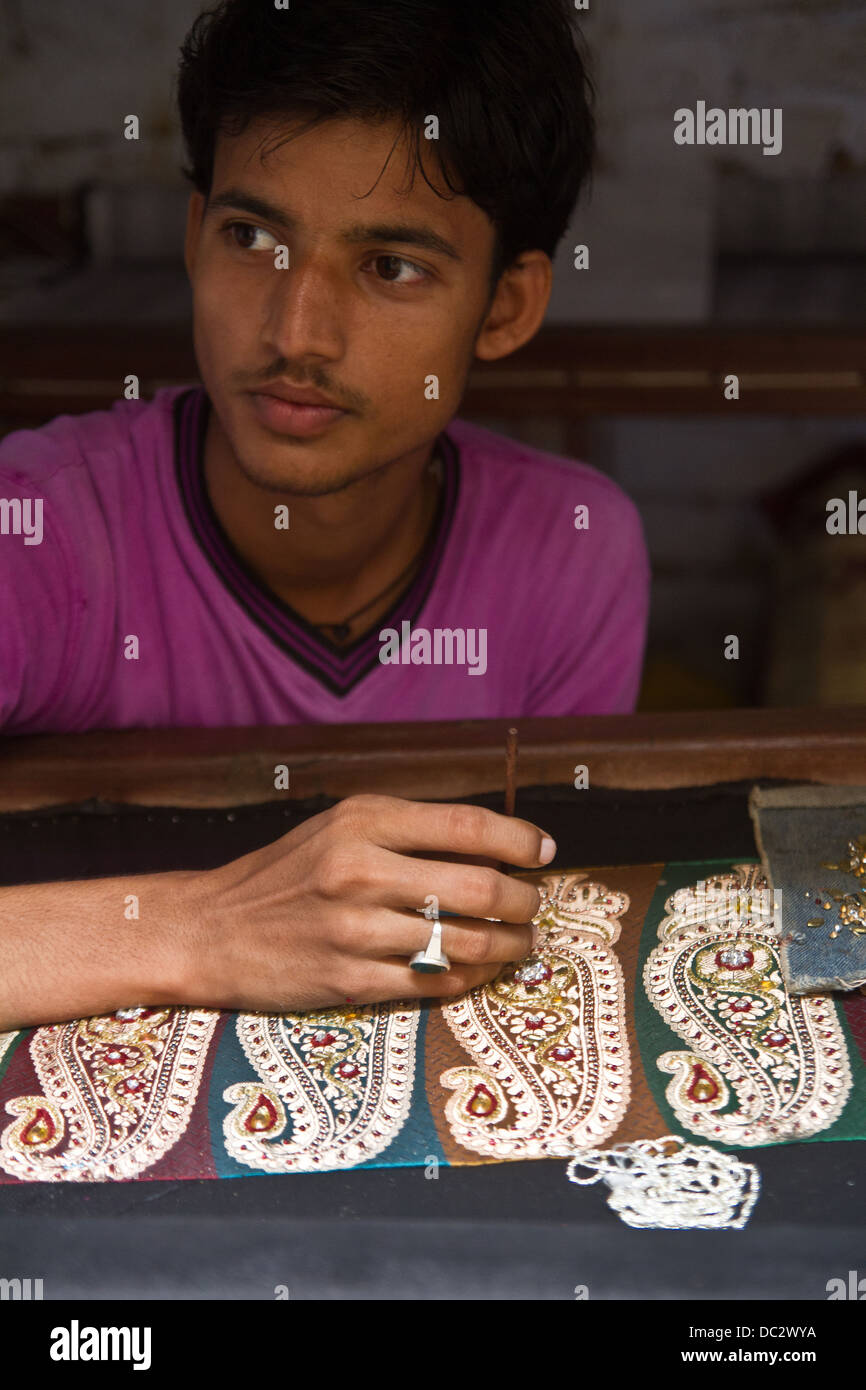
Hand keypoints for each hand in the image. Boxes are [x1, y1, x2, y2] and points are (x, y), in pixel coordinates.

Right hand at [180, 794, 555, 1011]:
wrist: (211, 929)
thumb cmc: (286, 874)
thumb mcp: (339, 828)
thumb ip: (407, 830)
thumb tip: (495, 843)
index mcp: (363, 821)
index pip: (468, 825)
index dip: (520, 839)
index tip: (544, 851)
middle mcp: (361, 871)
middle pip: (480, 887)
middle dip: (524, 901)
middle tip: (535, 907)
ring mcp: (355, 930)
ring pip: (466, 942)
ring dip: (509, 946)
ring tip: (520, 943)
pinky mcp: (348, 981)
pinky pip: (434, 984)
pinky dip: (469, 979)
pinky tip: (479, 970)